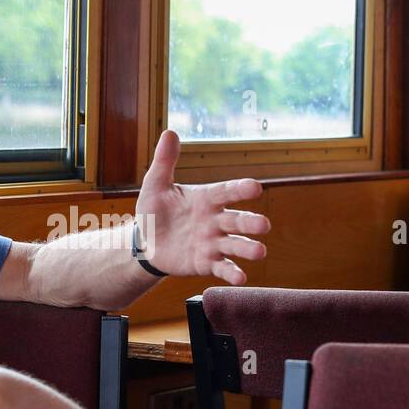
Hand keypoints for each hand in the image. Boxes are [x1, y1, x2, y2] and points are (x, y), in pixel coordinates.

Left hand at [134, 130, 270, 284]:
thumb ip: (165, 162)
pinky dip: (232, 272)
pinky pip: (222, 267)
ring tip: (260, 252)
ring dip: (248, 248)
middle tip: (263, 225)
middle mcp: (214, 221)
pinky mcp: (206, 262)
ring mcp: (212, 243)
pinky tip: (241, 277)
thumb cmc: (153, 211)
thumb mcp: (155, 185)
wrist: (144, 243)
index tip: (255, 187)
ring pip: (235, 245)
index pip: (226, 192)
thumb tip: (169, 132)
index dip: (240, 190)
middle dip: (250, 222)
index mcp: (206, 199)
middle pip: (237, 220)